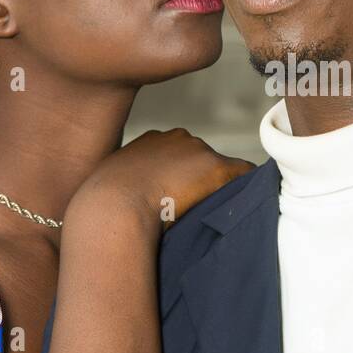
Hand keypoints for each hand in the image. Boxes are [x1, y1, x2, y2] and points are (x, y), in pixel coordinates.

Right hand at [67, 128, 254, 228]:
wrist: (113, 207)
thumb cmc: (106, 207)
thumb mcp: (113, 186)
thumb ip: (130, 185)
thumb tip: (132, 203)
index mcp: (151, 142)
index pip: (178, 155)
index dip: (181, 179)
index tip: (180, 199)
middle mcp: (177, 139)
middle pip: (202, 158)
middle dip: (201, 181)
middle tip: (195, 211)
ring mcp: (198, 151)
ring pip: (222, 168)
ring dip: (219, 187)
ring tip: (211, 213)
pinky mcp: (215, 167)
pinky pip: (244, 173)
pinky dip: (246, 187)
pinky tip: (245, 202)